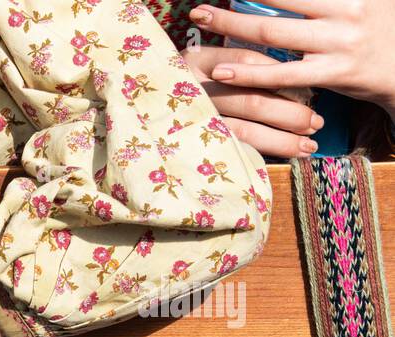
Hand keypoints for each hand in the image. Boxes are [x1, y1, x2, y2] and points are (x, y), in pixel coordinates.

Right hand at [181, 44, 321, 157]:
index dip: (283, 78)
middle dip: (290, 114)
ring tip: (307, 146)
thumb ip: (238, 69)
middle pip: (250, 100)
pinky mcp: (188, 146)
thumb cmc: (183, 87)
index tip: (309, 91)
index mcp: (198, 60)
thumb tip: (290, 83)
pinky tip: (281, 158)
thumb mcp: (205, 66)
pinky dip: (259, 155)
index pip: (248, 63)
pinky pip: (231, 151)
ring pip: (243, 131)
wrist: (138, 110)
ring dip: (281, 139)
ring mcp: (188, 120)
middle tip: (315, 123)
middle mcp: (191, 89)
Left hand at [190, 1, 394, 118]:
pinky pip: (282, 73)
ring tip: (203, 18)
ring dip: (231, 24)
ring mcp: (338, 42)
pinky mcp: (333, 73)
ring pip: (273, 31)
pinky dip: (249, 73)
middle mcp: (346, 10)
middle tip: (203, 1)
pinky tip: (222, 69)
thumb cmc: (378, 28)